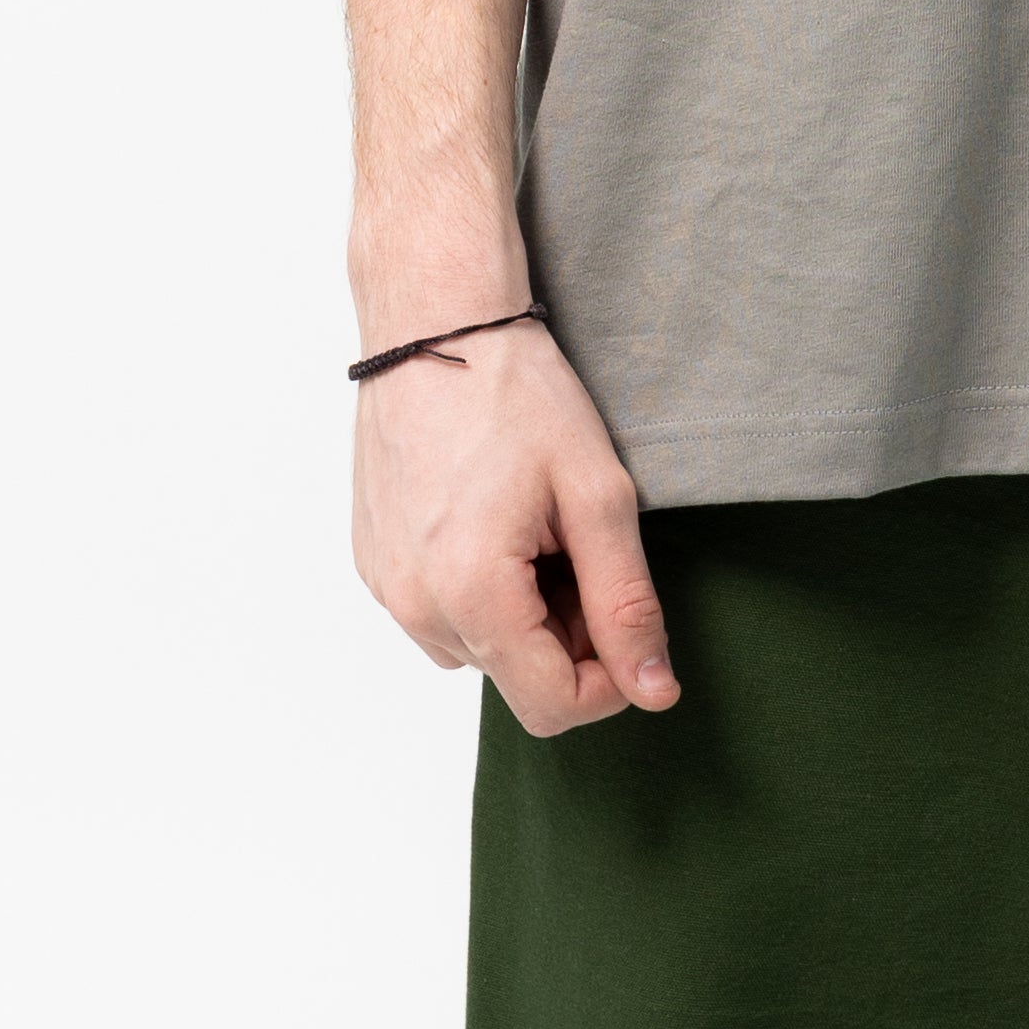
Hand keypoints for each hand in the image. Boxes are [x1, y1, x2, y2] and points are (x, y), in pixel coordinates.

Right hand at [352, 316, 678, 736]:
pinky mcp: (374, 563)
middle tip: (585, 543)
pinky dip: (479, 588)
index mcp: (471, 594)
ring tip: (539, 525)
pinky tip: (496, 517)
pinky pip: (439, 611)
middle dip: (569, 633)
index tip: (632, 620)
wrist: (435, 322)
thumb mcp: (596, 494)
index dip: (611, 681)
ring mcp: (386, 587)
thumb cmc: (516, 393)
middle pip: (516, 675)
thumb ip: (627, 603)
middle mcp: (414, 606)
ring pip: (479, 647)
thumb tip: (654, 690)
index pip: (551, 706)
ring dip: (524, 612)